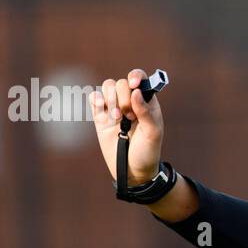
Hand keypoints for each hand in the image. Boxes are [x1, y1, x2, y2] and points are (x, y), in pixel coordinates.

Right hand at [90, 68, 164, 186]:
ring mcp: (114, 108)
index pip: (140, 79)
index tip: (134, 86)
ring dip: (111, 99)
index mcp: (146, 102)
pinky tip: (103, 111)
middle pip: (121, 83)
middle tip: (129, 117)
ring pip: (107, 87)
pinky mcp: (100, 117)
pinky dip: (96, 100)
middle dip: (124, 97)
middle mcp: (130, 102)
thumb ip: (146, 112)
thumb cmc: (147, 152)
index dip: (136, 77)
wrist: (131, 170)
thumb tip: (136, 92)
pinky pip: (94, 98)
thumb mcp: (153, 133)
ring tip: (117, 118)